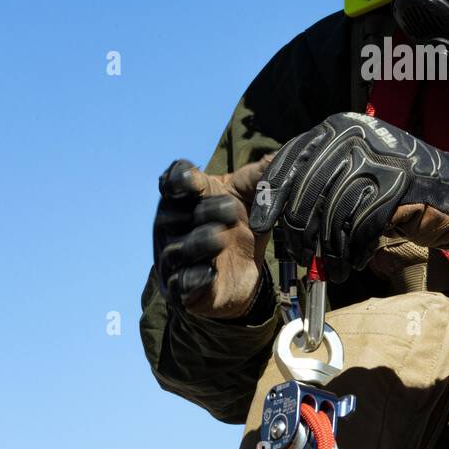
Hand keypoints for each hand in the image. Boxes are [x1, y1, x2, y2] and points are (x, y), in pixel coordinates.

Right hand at [153, 157, 273, 317]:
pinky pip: (181, 283)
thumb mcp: (253, 198)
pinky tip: (210, 273)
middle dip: (205, 210)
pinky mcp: (181, 289)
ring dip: (199, 242)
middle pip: (176, 213)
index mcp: (185, 199)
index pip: (171, 182)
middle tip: (232, 211)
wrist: (245, 274)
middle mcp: (171, 227)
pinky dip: (195, 277)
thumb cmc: (241, 226)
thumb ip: (261, 177)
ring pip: (178, 249)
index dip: (179, 179)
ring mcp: (174, 259)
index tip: (193, 180)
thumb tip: (277, 158)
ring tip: (220, 239)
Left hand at [248, 112, 448, 282]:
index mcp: (339, 127)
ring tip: (328, 268)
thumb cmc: (398, 190)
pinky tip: (351, 263)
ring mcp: (377, 160)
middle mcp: (355, 137)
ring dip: (326, 250)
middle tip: (297, 256)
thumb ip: (319, 174)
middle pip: (307, 191)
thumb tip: (272, 198)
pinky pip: (358, 229)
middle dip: (298, 231)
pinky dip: (351, 252)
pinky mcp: (396, 189)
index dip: (271, 195)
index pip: (290, 159)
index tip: (260, 223)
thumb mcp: (356, 168)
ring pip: (332, 215)